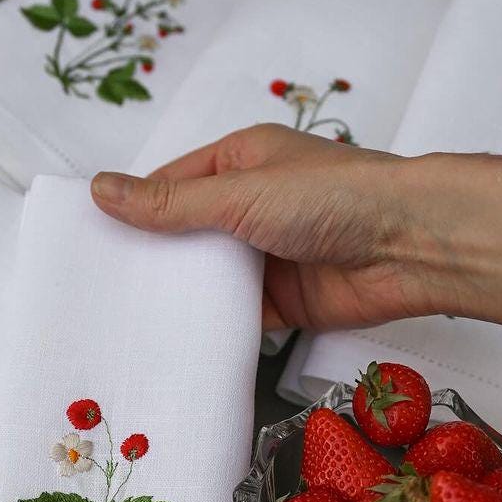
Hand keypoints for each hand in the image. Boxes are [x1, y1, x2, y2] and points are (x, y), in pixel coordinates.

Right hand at [90, 125, 431, 333]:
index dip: (132, 210)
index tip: (89, 240)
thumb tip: (102, 190)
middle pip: (186, 234)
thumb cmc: (333, 197)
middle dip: (151, 258)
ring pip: (208, 278)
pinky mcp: (284, 302)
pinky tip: (172, 339)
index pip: (171, 184)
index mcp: (240, 162)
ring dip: (180, 295)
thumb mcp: (239, 194)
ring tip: (121, 318)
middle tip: (96, 287)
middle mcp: (251, 205)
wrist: (412, 247)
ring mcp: (267, 255)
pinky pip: (236, 315)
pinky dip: (211, 325)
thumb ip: (171, 203)